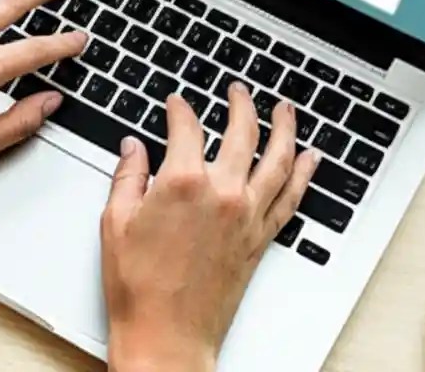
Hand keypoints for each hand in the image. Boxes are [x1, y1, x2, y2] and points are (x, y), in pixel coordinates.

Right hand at [101, 84, 320, 371]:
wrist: (167, 334)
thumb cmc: (139, 287)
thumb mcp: (116, 222)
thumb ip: (128, 176)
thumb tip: (133, 148)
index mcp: (182, 182)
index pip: (187, 127)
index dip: (180, 108)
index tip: (177, 103)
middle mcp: (222, 193)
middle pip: (242, 132)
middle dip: (241, 104)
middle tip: (239, 91)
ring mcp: (246, 215)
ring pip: (277, 159)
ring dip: (284, 129)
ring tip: (285, 110)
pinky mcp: (260, 238)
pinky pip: (290, 198)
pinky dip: (302, 175)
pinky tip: (308, 160)